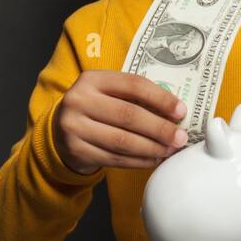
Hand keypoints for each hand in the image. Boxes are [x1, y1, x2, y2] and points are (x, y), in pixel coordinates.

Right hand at [52, 70, 188, 175]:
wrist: (59, 130)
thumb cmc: (95, 108)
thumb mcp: (107, 92)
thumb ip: (134, 96)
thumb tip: (175, 112)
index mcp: (92, 79)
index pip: (133, 85)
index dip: (160, 98)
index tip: (181, 111)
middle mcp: (79, 100)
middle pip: (129, 115)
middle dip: (160, 128)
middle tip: (180, 137)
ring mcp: (74, 126)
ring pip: (122, 141)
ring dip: (152, 148)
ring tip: (170, 150)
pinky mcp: (76, 150)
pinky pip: (114, 158)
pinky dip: (138, 161)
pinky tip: (153, 159)